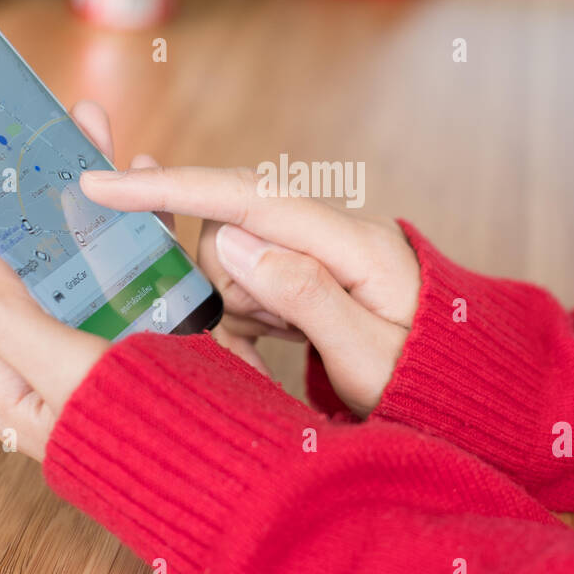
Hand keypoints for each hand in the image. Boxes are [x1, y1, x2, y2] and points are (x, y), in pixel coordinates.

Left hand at [0, 100, 167, 460]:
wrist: (241, 478)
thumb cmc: (151, 443)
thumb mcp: (66, 379)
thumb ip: (8, 318)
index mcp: (18, 378)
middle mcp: (57, 353)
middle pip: (32, 255)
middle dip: (28, 187)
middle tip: (22, 125)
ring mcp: (108, 339)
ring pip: (88, 250)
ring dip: (88, 189)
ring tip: (88, 128)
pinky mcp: (157, 329)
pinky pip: (140, 263)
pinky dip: (142, 221)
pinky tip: (147, 182)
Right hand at [79, 164, 420, 415]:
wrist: (472, 390)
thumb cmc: (432, 381)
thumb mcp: (370, 357)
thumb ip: (304, 295)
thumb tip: (234, 240)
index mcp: (353, 243)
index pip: (247, 197)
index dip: (170, 188)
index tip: (101, 183)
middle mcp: (335, 232)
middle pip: (233, 227)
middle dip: (224, 285)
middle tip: (265, 338)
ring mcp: (323, 249)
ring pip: (236, 257)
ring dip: (240, 307)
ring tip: (281, 346)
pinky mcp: (313, 269)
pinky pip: (253, 279)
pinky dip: (249, 315)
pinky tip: (276, 343)